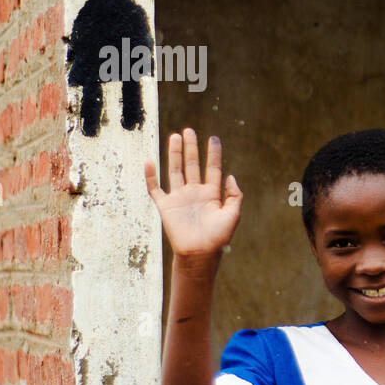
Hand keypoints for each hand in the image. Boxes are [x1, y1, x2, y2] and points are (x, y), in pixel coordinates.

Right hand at [145, 128, 242, 258]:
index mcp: (212, 194)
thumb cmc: (218, 237)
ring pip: (175, 170)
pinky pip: (155, 188)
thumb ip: (235, 195)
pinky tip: (149, 162)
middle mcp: (195, 193)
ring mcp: (179, 198)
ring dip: (175, 154)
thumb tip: (231, 176)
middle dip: (191, 148)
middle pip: (192, 165)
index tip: (214, 139)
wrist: (200, 253)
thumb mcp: (233, 215)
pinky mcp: (166, 206)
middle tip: (190, 131)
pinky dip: (151, 176)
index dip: (213, 154)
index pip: (212, 169)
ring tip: (176, 136)